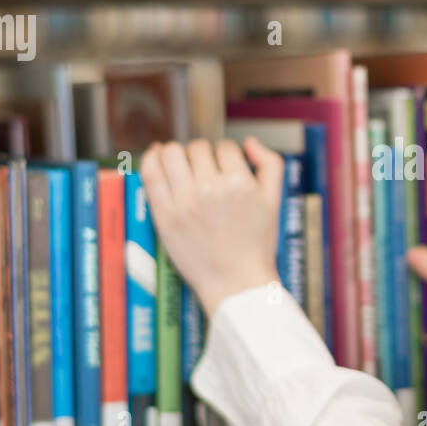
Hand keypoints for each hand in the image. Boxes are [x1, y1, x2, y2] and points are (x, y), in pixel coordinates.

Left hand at [139, 137, 283, 317]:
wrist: (237, 283)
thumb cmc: (257, 245)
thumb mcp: (275, 201)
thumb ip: (270, 165)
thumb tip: (249, 142)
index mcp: (240, 183)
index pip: (226, 148)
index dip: (226, 157)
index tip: (225, 170)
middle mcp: (211, 188)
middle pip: (199, 148)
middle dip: (203, 156)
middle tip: (205, 174)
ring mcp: (185, 201)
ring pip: (173, 153)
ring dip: (178, 154)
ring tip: (182, 166)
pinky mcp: (164, 214)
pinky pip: (151, 172)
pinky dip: (152, 157)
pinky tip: (157, 154)